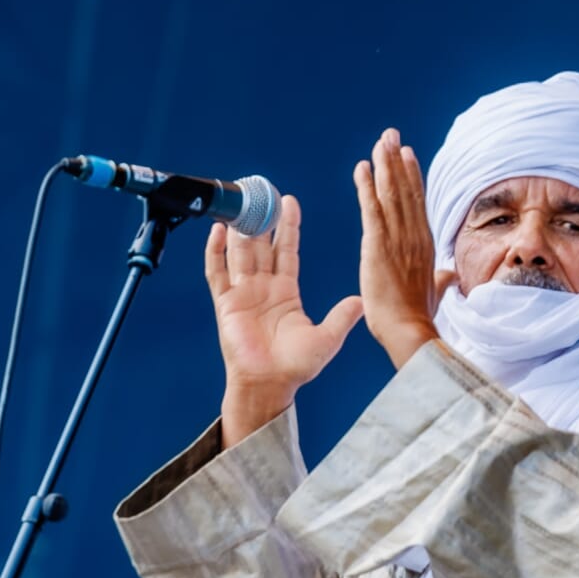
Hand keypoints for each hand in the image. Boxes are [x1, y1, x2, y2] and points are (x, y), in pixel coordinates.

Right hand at [207, 193, 360, 445]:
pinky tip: (218, 231)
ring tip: (241, 204)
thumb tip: (363, 300)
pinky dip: (216, 252)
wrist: (269, 385)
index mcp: (285, 292)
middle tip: (261, 192)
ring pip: (240, 253)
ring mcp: (242, 295)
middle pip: (261, 246)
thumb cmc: (297, 368)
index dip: (288, 226)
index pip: (287, 250)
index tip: (289, 202)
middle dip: (261, 219)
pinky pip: (217, 273)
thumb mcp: (328, 338)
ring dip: (240, 229)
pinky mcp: (225, 304)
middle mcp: (263, 289)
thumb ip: (342, 317)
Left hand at [354, 127, 450, 369]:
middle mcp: (414, 235)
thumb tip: (448, 275)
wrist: (410, 331)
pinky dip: (367, 187)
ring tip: (379, 141)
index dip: (413, 176)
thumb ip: (441, 280)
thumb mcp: (434, 292)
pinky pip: (372, 209)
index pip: (417, 203)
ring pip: (392, 193)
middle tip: (390, 134)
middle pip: (406, 189)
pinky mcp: (378, 246)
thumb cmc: (419, 317)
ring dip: (384, 165)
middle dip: (398, 160)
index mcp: (425, 244)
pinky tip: (362, 168)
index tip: (407, 154)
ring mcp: (398, 239)